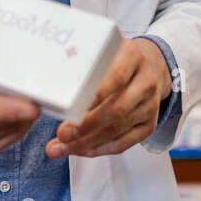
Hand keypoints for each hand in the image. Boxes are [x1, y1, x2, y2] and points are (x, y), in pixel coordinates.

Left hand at [45, 37, 170, 158]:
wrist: (152, 64)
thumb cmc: (118, 58)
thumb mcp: (105, 50)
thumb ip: (84, 62)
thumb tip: (49, 80)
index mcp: (133, 57)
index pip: (115, 77)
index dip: (94, 95)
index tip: (71, 108)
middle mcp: (145, 82)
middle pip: (116, 109)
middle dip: (86, 126)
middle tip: (62, 134)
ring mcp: (150, 105)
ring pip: (117, 129)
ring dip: (87, 142)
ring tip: (61, 147)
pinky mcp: (149, 124)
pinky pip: (124, 143)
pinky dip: (100, 149)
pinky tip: (80, 150)